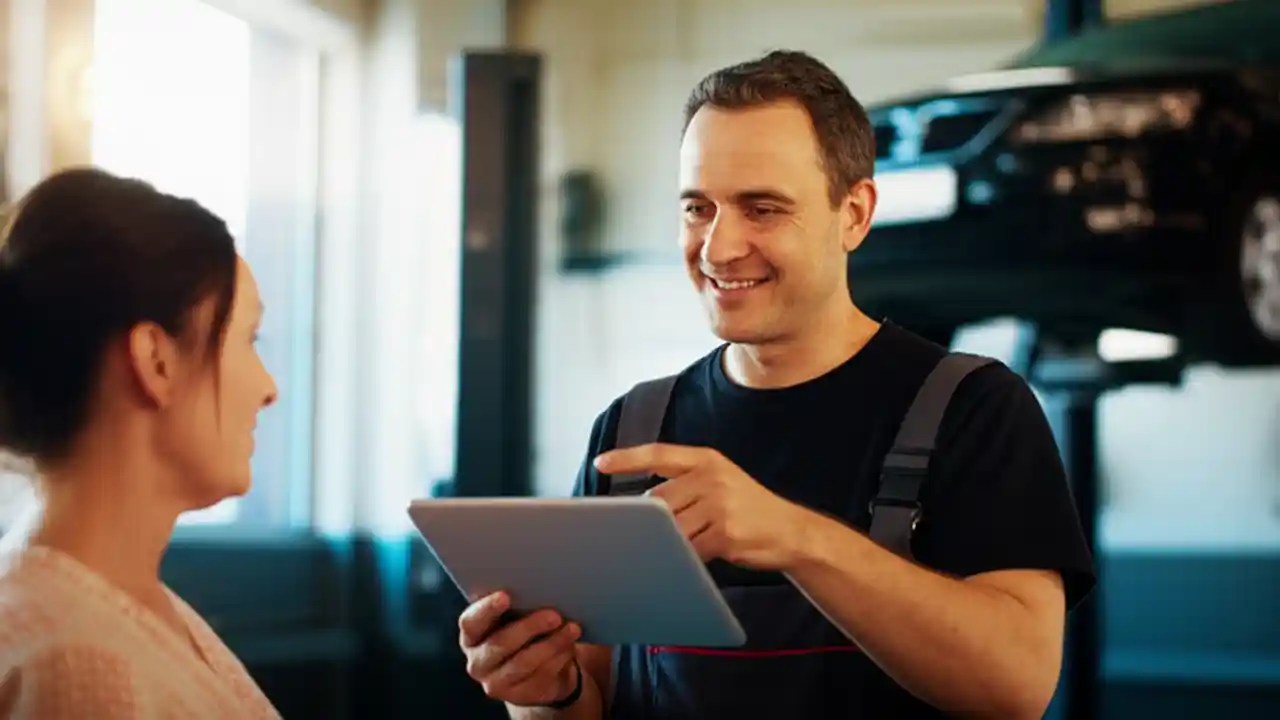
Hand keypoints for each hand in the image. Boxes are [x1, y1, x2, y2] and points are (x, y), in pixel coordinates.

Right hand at [458, 592, 582, 706]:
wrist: (539, 669)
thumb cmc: (525, 630)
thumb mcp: (518, 617)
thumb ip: (520, 605)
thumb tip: (542, 589)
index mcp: (471, 635)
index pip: (471, 622)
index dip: (486, 609)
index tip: (506, 596)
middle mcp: (477, 661)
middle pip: (500, 643)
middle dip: (529, 627)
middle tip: (554, 615)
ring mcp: (495, 682)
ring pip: (523, 662)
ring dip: (551, 644)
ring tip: (572, 628)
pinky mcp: (517, 696)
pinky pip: (540, 676)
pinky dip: (558, 658)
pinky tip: (570, 647)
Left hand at [594, 443, 809, 570]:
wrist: (791, 531)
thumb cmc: (747, 509)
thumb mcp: (720, 482)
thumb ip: (685, 485)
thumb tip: (640, 506)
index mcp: (706, 459)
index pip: (658, 453)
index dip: (627, 458)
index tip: (601, 462)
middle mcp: (712, 477)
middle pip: (658, 502)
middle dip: (651, 523)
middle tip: (649, 535)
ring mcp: (720, 504)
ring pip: (671, 528)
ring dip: (669, 543)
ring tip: (680, 547)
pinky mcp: (726, 533)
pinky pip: (690, 550)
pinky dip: (686, 558)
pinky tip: (697, 558)